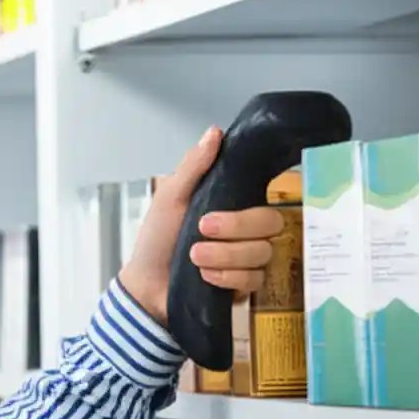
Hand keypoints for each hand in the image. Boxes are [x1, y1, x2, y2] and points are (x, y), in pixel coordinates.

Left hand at [118, 126, 285, 325]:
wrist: (147, 286)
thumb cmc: (157, 239)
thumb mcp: (170, 197)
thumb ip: (193, 167)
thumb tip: (215, 132)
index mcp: (231, 204)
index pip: (264, 196)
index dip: (249, 204)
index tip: (220, 205)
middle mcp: (246, 230)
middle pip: (271, 223)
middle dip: (235, 228)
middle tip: (202, 229)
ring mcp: (248, 258)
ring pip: (263, 253)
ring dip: (224, 256)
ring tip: (195, 258)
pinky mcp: (246, 285)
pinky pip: (255, 279)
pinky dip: (227, 278)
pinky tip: (205, 277)